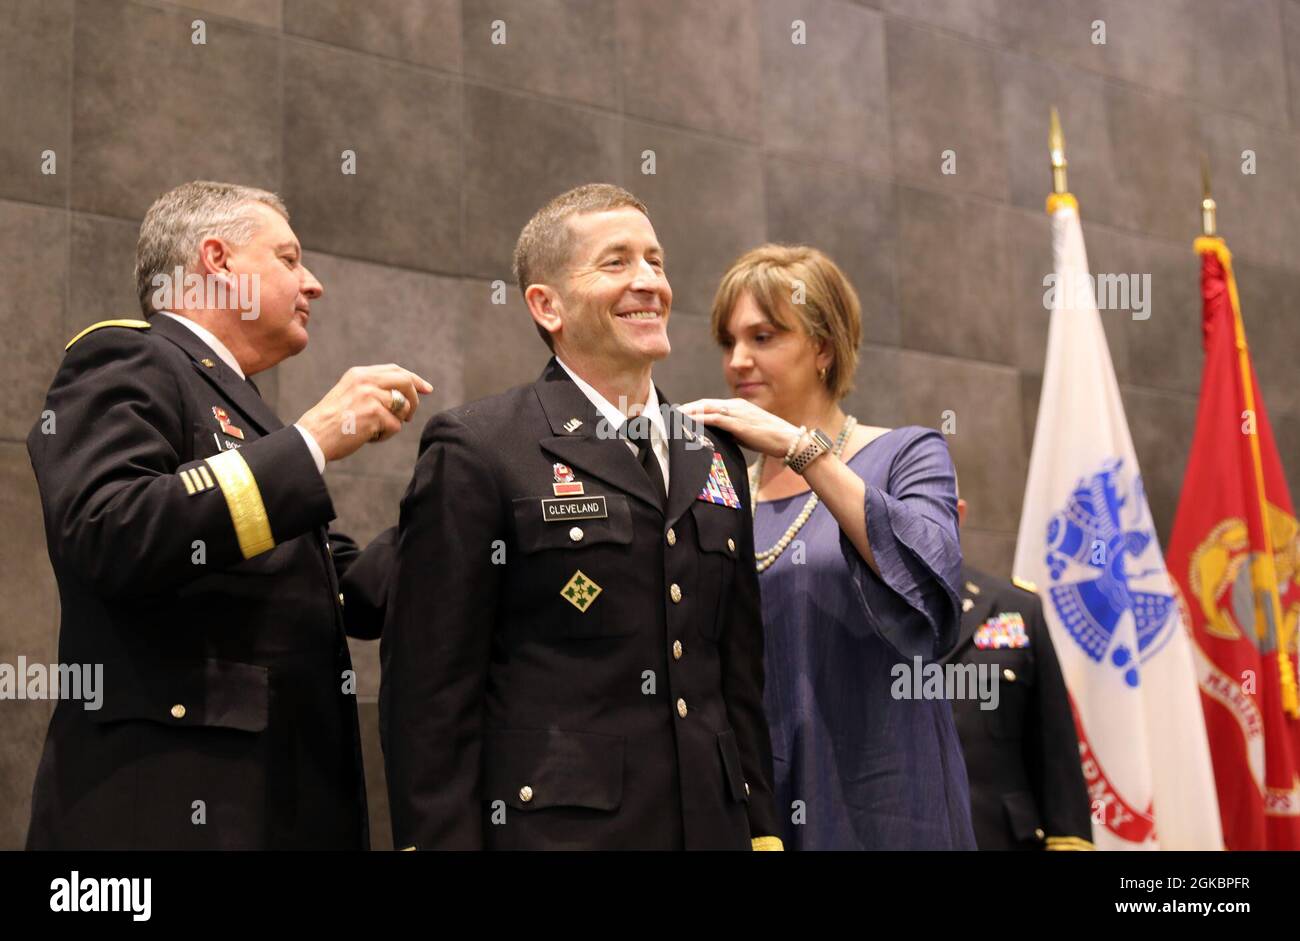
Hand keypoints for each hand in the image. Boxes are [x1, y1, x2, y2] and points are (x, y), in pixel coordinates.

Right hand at [298, 364, 433, 462]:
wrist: (313, 436)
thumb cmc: (331, 421)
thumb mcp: (349, 394)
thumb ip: (372, 388)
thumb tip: (404, 394)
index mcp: (359, 374)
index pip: (395, 370)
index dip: (414, 379)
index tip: (427, 389)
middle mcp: (366, 381)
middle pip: (405, 382)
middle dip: (414, 400)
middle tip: (409, 416)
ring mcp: (371, 396)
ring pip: (403, 408)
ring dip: (394, 423)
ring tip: (373, 429)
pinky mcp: (375, 414)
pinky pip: (396, 426)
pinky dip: (385, 435)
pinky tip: (368, 437)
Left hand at [678, 398, 802, 458]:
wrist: (788, 440)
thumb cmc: (769, 439)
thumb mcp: (746, 433)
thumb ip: (730, 431)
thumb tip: (716, 437)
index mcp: (737, 406)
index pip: (709, 404)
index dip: (693, 408)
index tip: (679, 415)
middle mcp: (735, 405)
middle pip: (704, 404)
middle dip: (686, 409)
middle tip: (670, 415)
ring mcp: (737, 412)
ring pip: (706, 409)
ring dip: (689, 414)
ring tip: (673, 420)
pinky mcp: (739, 423)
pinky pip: (715, 419)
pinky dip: (700, 420)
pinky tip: (689, 425)